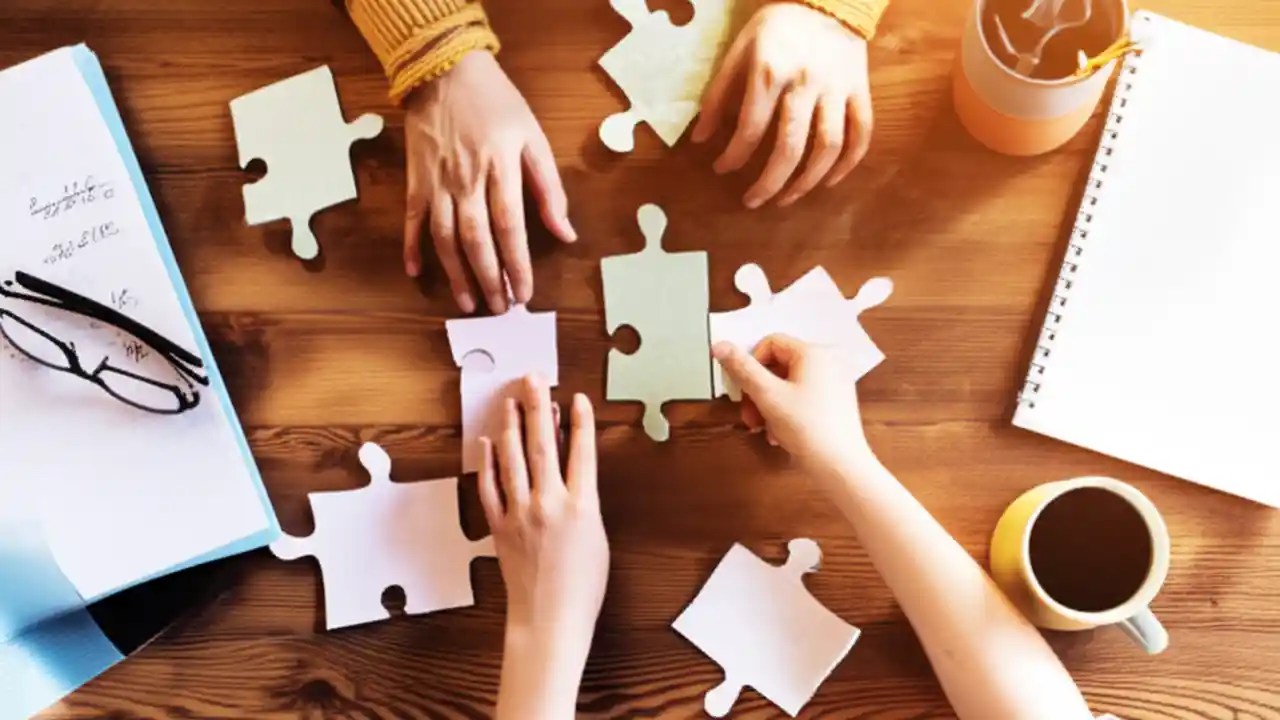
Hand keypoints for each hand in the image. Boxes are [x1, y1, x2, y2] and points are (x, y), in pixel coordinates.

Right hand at [403, 52, 576, 313]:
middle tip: (499, 308)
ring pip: (444, 237)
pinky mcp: (415, 178)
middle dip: (489, 278)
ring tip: (467, 302)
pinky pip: (412, 219)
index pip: (510, 228)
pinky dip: (411, 246)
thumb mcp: (533, 137)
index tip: (524, 293)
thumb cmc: (495, 102)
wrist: (444, 68)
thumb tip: (565, 233)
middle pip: (477, 240)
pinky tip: (414, 272)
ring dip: (455, 273)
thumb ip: (549, 188)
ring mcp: (437, 181)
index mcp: (500, 169)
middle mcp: (466, 180)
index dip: (517, 264)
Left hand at [479, 377, 606, 717]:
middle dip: (538, 406)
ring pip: (512, 458)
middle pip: (543, 443)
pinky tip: (487, 443)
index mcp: (582, 506)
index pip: (582, 451)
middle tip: (534, 379)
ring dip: (510, 425)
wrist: (550, 620)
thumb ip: (585, 501)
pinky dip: (487, 462)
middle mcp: (550, 503)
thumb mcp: (597, 538)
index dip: (580, 420)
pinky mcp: (500, 526)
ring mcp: (521, 513)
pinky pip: (490, 486)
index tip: (576, 397)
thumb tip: (574, 471)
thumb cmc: (582, 587)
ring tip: (510, 401)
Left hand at [691, 3, 873, 208]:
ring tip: (787, 199)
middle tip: (753, 201)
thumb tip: (700, 138)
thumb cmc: (776, 27)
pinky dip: (846, 164)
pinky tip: (827, 181)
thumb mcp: (739, 51)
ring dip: (806, 182)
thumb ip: (718, 95)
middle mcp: (807, 83)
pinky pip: (861, 134)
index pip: (751, 128)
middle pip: (791, 147)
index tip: (722, 169)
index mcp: (771, 72)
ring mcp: (838, 89)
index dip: (734, 156)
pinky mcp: (860, 91)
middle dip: (769, 183)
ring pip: (828, 148)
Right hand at [713, 335, 872, 472]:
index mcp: (814, 352)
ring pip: (787, 383)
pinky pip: (801, 395)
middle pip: (778, 365)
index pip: (770, 343)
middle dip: (758, 391)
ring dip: (768, 404)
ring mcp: (834, 380)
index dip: (751, 366)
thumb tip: (720, 346)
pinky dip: (785, 411)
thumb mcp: (767, 396)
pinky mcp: (834, 399)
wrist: (840, 466)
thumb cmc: (810, 431)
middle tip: (749, 414)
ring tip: (763, 427)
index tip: (744, 389)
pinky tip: (779, 432)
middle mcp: (828, 361)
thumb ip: (742, 368)